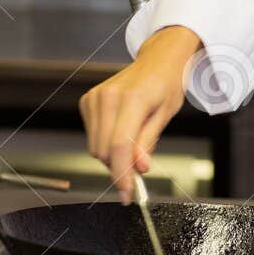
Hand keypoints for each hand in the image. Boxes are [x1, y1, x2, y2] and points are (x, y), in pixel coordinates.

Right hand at [80, 25, 201, 200]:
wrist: (157, 60)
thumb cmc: (166, 84)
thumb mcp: (165, 115)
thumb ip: (148, 142)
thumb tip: (139, 169)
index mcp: (131, 100)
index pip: (119, 146)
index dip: (122, 174)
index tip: (128, 194)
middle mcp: (107, 98)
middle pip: (104, 152)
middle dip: (120, 167)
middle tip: (139, 168)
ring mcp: (94, 98)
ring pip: (95, 147)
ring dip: (113, 156)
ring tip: (134, 141)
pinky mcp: (87, 101)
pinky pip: (92, 136)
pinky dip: (106, 143)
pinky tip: (122, 130)